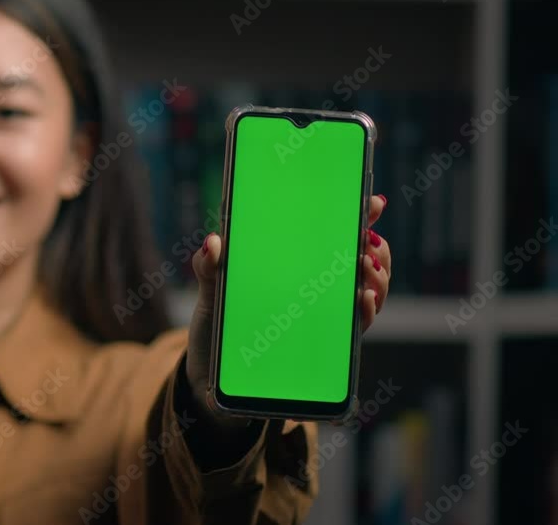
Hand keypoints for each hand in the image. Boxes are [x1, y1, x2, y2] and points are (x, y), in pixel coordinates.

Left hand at [185, 194, 391, 423]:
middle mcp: (318, 295)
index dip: (359, 219)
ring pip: (369, 296)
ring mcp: (323, 322)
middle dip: (376, 252)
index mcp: (297, 272)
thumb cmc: (218, 331)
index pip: (335, 241)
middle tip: (367, 243)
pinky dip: (364, 314)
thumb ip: (210, 268)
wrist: (211, 384)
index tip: (372, 202)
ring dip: (377, 280)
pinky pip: (354, 332)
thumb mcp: (212, 294)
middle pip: (364, 267)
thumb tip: (214, 242)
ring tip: (366, 268)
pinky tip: (363, 300)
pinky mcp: (323, 354)